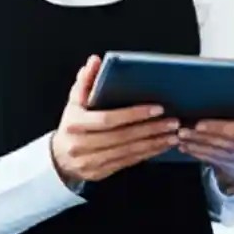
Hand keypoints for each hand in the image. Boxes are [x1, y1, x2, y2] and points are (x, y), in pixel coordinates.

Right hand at [51, 55, 180, 183]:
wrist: (59, 158)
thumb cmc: (72, 124)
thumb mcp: (74, 102)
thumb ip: (85, 81)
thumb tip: (95, 61)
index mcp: (75, 124)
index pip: (108, 120)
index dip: (133, 114)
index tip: (157, 108)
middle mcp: (81, 145)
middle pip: (122, 137)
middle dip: (150, 129)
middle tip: (173, 122)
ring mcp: (90, 162)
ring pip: (128, 152)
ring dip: (154, 143)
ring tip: (173, 135)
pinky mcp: (101, 173)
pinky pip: (128, 162)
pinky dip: (148, 154)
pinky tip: (162, 146)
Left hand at [178, 115, 233, 193]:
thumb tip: (213, 99)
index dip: (221, 128)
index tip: (199, 124)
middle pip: (231, 144)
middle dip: (205, 138)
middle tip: (184, 131)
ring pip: (223, 156)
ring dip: (200, 147)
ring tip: (183, 139)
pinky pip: (220, 164)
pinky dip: (203, 155)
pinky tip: (190, 149)